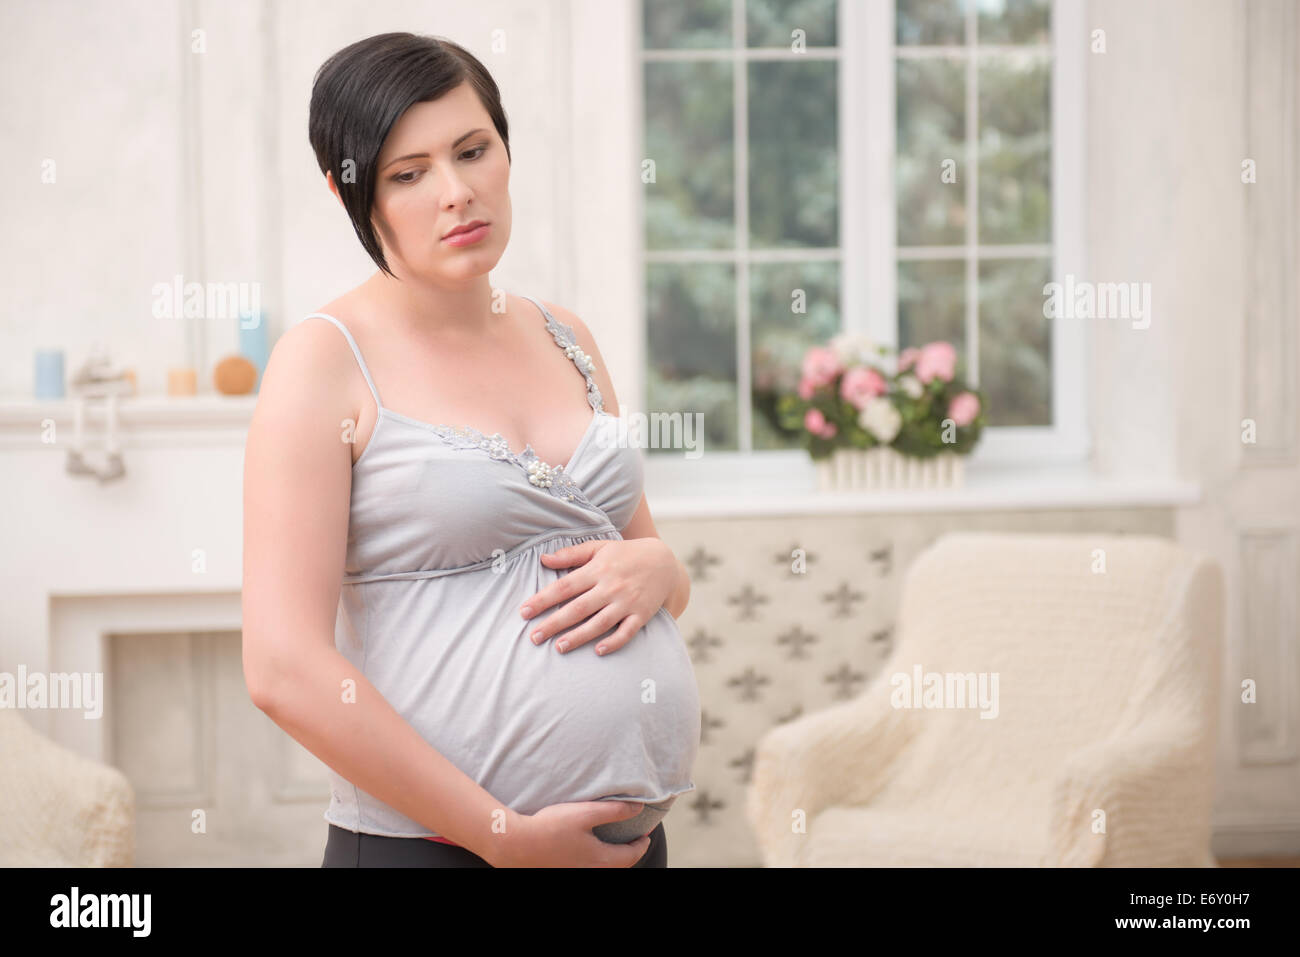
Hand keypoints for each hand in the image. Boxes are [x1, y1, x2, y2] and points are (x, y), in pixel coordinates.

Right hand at [485, 802, 652, 866]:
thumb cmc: (550, 828)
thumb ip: (614, 810)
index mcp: (600, 859)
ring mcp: (575, 873)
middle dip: (629, 853)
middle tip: (634, 840)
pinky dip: (597, 861)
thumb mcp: (586, 813)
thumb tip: (638, 808)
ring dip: (612, 858)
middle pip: (619, 866)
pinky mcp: (562, 870)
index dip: (641, 844)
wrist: (516, 845)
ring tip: (613, 844)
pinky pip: (588, 868)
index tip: (646, 835)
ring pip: (603, 869)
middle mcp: (590, 871)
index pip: (631, 855)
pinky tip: (589, 848)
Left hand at [520, 538, 676, 655]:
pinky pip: (627, 632)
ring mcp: (627, 602)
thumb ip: (571, 554)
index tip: (524, 612)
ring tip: (558, 647)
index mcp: (598, 569)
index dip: (543, 599)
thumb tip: (543, 560)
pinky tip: (598, 651)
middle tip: (533, 637)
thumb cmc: (625, 554)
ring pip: (599, 623)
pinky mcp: (642, 615)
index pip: (565, 586)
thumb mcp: (599, 547)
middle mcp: (611, 587)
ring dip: (578, 637)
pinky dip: (613, 642)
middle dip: (554, 623)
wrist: (664, 562)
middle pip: (578, 608)